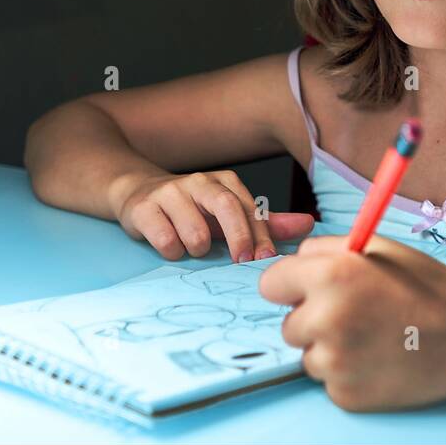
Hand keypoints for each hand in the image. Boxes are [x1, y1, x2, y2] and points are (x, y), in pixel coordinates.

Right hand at [114, 169, 314, 262]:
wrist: (137, 192)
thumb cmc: (192, 209)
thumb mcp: (228, 214)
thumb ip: (267, 222)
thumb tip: (309, 225)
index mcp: (225, 184)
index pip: (250, 208)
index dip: (262, 235)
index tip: (267, 259)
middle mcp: (199, 183)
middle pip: (227, 207)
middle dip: (239, 237)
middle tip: (243, 262)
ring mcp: (170, 193)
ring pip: (194, 229)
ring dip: (199, 248)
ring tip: (195, 250)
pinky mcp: (143, 208)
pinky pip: (163, 236)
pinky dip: (171, 249)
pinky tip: (171, 248)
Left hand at [258, 234, 445, 410]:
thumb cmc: (425, 286)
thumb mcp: (375, 247)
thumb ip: (326, 249)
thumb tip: (294, 262)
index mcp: (329, 276)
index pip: (269, 285)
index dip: (290, 286)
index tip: (306, 290)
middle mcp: (326, 320)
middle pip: (288, 325)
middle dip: (312, 319)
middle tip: (353, 314)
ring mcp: (335, 362)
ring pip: (309, 356)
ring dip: (330, 349)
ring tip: (372, 337)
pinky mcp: (346, 395)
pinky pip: (330, 382)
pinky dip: (348, 374)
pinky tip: (379, 359)